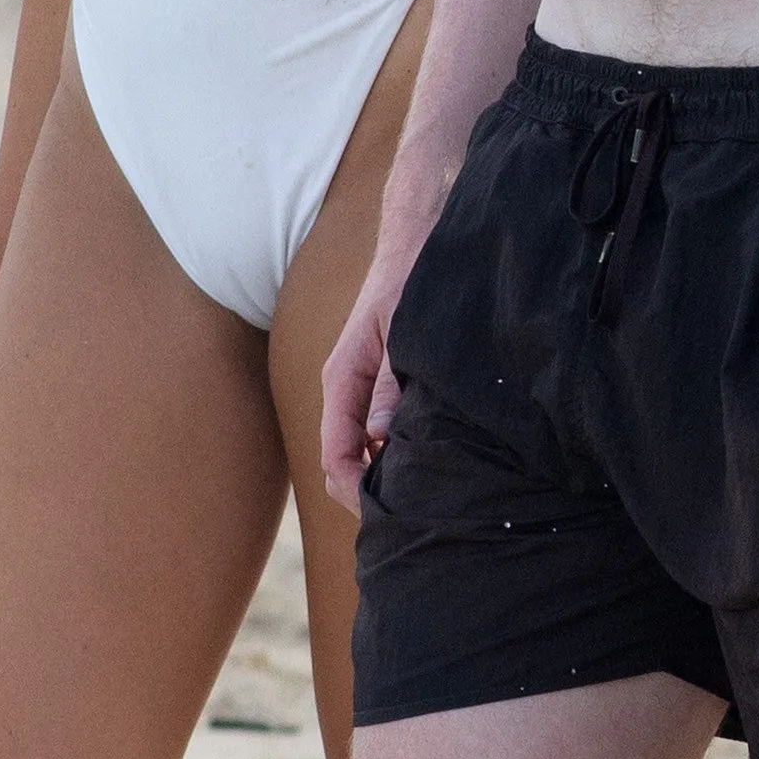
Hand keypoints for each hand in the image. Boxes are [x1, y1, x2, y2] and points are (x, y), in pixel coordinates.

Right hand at [321, 211, 431, 510]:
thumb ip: (390, 385)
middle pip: (343, 459)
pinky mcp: (381, 385)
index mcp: (341, 379)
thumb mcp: (403, 334)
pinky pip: (376, 433)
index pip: (335, 453)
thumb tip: (381, 441)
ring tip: (421, 496)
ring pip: (360, 449)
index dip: (354, 490)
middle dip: (366, 491)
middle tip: (411, 515)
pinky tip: (424, 463)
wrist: (416, 242)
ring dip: (382, 474)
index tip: (387, 511)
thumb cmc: (410, 283)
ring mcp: (362, 389)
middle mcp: (346, 389)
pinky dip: (393, 454)